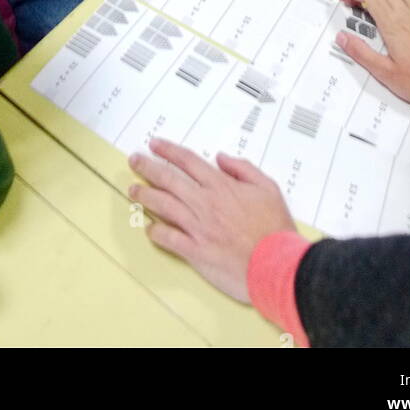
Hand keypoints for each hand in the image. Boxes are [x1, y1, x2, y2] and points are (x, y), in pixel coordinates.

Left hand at [128, 139, 295, 302]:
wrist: (276, 265)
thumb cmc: (274, 228)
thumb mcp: (267, 187)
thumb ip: (243, 168)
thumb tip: (221, 157)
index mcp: (221, 186)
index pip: (187, 161)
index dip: (168, 150)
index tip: (154, 144)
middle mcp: (205, 203)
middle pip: (169, 179)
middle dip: (148, 167)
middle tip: (134, 160)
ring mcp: (198, 227)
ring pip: (163, 205)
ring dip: (145, 196)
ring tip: (133, 190)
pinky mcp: (195, 251)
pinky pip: (169, 238)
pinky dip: (156, 232)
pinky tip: (149, 228)